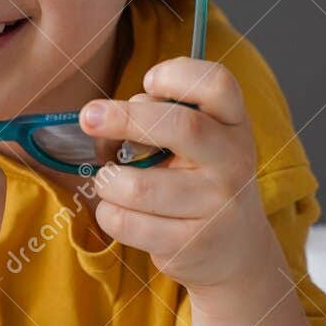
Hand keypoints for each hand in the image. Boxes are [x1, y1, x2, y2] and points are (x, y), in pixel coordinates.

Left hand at [78, 58, 276, 293]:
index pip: (218, 83)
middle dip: (124, 118)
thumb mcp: (200, 142)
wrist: (237, 251)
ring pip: (137, 185)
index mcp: (233, 125)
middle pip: (181, 126)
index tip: (148, 82)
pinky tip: (120, 210)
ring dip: (108, 180)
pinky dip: (108, 212)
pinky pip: (126, 222)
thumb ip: (162, 118)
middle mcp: (233, 161)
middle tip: (88, 118)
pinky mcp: (191, 244)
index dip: (177, 74)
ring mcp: (216, 206)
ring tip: (111, 181)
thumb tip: (103, 118)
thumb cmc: (199, 180)